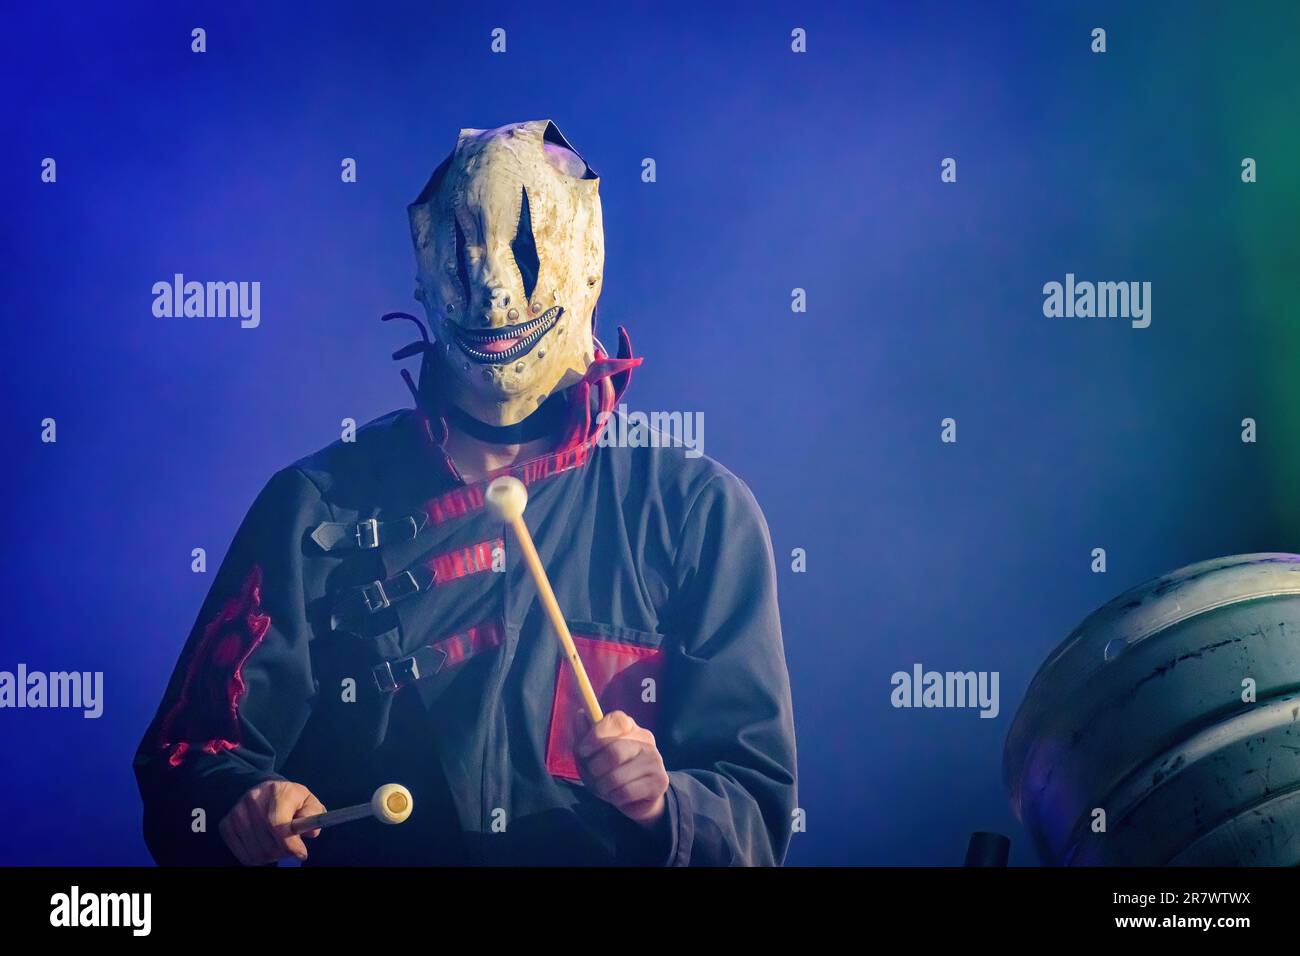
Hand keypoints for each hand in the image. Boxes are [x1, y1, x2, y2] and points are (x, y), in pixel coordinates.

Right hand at [219, 780, 325, 864]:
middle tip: (291, 849)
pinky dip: (257, 858)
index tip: (301, 853)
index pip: (278, 824)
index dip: (290, 844)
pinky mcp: (226, 825)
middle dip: (284, 851)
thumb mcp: (307, 802)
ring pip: (256, 852)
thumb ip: (313, 815)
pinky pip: (244, 855)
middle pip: (268, 842)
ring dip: (271, 856)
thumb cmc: (290, 800)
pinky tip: (264, 846)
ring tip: (278, 845)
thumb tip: (311, 832)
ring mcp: (237, 812)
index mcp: (277, 790)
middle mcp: (254, 799)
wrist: (264, 792)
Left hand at [575, 710, 669, 826]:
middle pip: (614, 751)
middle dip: (595, 769)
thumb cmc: (608, 771)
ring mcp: (655, 759)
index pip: (616, 720)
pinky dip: (614, 798)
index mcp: (629, 727)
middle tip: (592, 776)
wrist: (634, 798)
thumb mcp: (591, 755)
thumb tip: (581, 714)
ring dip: (603, 787)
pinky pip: (626, 792)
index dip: (595, 735)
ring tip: (604, 788)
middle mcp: (645, 739)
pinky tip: (617, 796)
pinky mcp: (659, 781)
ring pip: (617, 776)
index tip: (582, 751)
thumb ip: (584, 736)